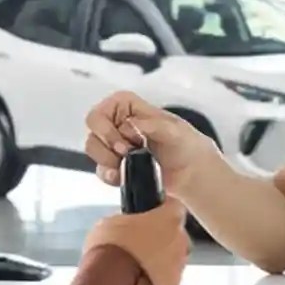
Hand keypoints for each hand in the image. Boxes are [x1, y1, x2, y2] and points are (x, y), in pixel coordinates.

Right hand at [83, 198, 190, 284]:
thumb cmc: (112, 251)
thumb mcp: (110, 222)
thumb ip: (126, 219)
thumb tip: (122, 225)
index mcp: (169, 217)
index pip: (173, 205)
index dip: (160, 210)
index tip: (150, 213)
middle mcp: (180, 240)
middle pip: (175, 234)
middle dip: (161, 237)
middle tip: (139, 242)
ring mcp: (179, 266)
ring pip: (173, 258)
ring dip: (159, 260)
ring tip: (135, 264)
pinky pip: (167, 279)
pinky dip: (156, 279)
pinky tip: (137, 281)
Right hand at [84, 90, 219, 197]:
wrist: (191, 173)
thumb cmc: (186, 144)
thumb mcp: (175, 131)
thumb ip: (153, 125)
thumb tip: (132, 124)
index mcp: (127, 106)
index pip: (100, 112)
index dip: (106, 129)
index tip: (126, 141)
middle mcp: (116, 122)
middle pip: (93, 133)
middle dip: (107, 148)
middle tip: (127, 154)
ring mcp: (114, 144)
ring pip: (93, 150)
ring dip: (108, 161)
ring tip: (128, 165)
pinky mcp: (115, 164)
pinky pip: (101, 170)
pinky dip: (110, 175)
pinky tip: (122, 177)